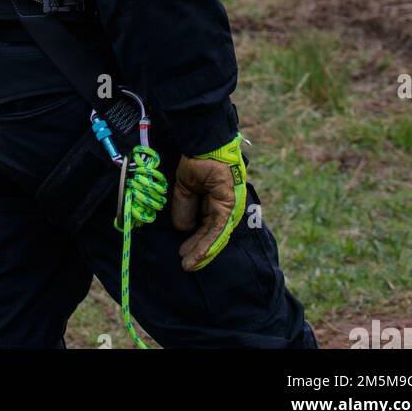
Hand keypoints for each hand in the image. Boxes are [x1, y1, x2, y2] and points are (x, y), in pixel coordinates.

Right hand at [170, 134, 245, 269]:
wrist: (201, 146)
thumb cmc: (195, 162)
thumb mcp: (185, 188)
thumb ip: (185, 208)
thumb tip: (183, 228)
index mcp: (215, 201)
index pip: (206, 226)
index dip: (196, 240)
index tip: (184, 253)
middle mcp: (224, 206)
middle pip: (212, 233)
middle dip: (198, 249)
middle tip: (186, 263)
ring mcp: (229, 207)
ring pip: (215, 235)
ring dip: (202, 251)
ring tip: (189, 264)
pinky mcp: (229, 206)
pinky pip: (218, 229)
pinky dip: (208, 243)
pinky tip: (198, 255)